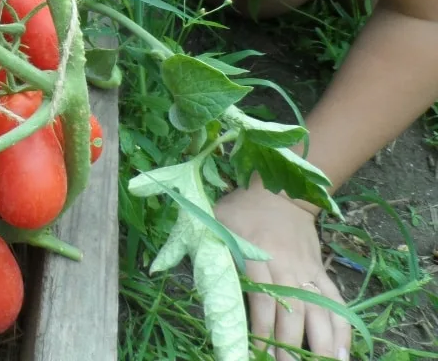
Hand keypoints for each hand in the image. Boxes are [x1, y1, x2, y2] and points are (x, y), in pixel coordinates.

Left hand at [214, 187, 349, 359]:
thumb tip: (193, 280)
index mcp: (259, 255)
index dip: (262, 328)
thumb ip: (210, 251)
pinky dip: (342, 327)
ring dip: (322, 343)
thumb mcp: (217, 222)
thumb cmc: (240, 210)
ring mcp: (307, 271)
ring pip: (320, 311)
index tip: (256, 352)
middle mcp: (287, 266)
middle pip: (294, 311)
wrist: (279, 192)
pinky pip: (336, 302)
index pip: (263, 298)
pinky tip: (342, 352)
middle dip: (291, 345)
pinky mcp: (320, 272)